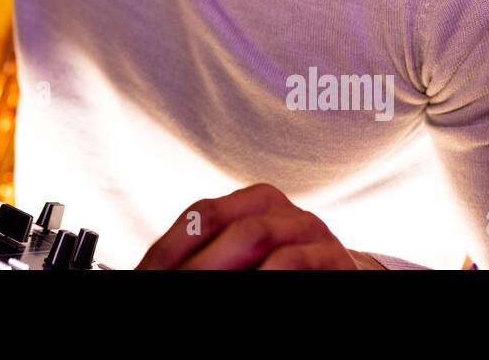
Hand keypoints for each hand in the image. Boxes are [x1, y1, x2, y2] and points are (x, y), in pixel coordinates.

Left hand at [136, 183, 381, 268]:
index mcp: (252, 202)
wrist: (340, 277)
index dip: (169, 248)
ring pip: (254, 234)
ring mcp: (309, 228)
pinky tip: (255, 285)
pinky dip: (265, 275)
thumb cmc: (283, 271)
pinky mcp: (334, 255)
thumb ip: (209, 257)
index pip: (200, 215)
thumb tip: (156, 273)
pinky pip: (294, 259)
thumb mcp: (244, 261)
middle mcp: (280, 208)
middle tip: (172, 283)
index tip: (147, 274)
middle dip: (192, 259)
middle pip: (221, 220)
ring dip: (221, 264)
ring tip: (198, 284)